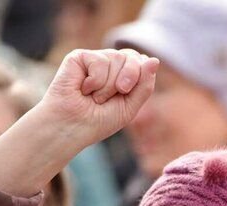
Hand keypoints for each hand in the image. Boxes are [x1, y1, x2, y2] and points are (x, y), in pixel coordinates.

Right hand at [34, 48, 158, 152]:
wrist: (72, 127)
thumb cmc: (98, 120)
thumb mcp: (130, 107)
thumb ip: (144, 85)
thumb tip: (154, 59)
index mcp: (124, 73)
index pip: (143, 61)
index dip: (139, 78)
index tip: (125, 94)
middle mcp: (110, 63)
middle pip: (133, 57)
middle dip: (127, 81)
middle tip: (109, 99)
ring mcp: (94, 59)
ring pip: (117, 58)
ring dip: (108, 87)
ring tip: (93, 97)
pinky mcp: (79, 57)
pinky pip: (100, 61)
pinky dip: (95, 82)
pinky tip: (83, 89)